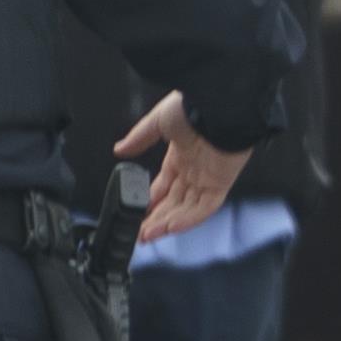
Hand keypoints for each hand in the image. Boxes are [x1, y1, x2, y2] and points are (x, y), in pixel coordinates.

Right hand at [115, 90, 253, 236]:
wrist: (219, 104)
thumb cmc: (192, 106)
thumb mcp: (157, 121)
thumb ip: (139, 138)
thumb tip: (119, 150)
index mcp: (179, 156)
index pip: (162, 187)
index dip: (149, 203)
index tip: (136, 215)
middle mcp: (193, 170)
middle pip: (173, 203)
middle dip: (155, 220)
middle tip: (138, 234)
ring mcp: (207, 178)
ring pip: (186, 209)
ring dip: (166, 224)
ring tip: (147, 236)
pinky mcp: (220, 183)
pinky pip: (204, 208)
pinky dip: (187, 220)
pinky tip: (170, 228)